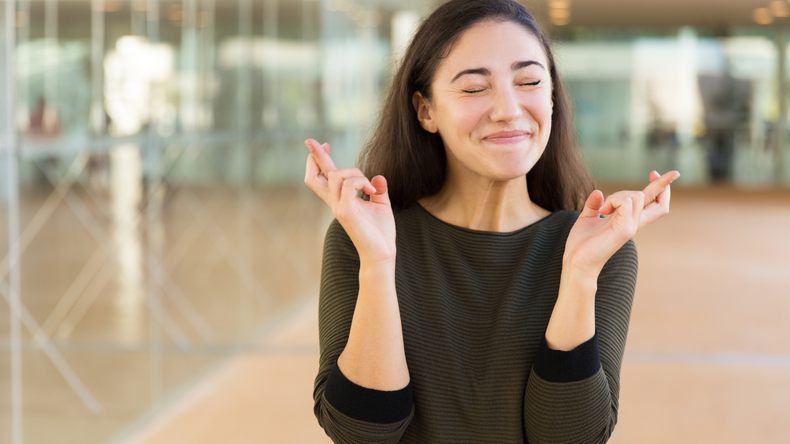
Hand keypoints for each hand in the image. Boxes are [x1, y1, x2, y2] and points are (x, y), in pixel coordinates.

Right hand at [304, 139, 395, 263]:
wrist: (382, 253)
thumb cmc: (380, 232)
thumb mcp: (380, 204)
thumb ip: (377, 189)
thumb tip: (379, 177)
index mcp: (341, 200)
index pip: (324, 177)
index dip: (320, 159)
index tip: (325, 144)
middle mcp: (335, 203)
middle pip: (314, 177)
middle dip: (315, 156)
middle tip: (314, 141)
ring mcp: (338, 207)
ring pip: (335, 176)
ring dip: (354, 172)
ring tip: (369, 186)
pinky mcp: (346, 212)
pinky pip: (347, 185)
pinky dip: (360, 181)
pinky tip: (371, 191)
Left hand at [563, 170, 679, 277]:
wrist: (576, 262)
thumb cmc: (581, 244)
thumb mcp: (587, 218)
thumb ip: (594, 205)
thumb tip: (598, 192)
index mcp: (628, 221)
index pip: (652, 204)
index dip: (659, 188)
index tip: (655, 173)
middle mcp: (634, 224)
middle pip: (660, 204)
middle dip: (663, 185)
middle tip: (655, 171)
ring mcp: (631, 226)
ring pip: (638, 196)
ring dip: (619, 194)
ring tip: (603, 208)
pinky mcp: (624, 229)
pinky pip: (626, 202)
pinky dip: (613, 199)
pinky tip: (602, 210)